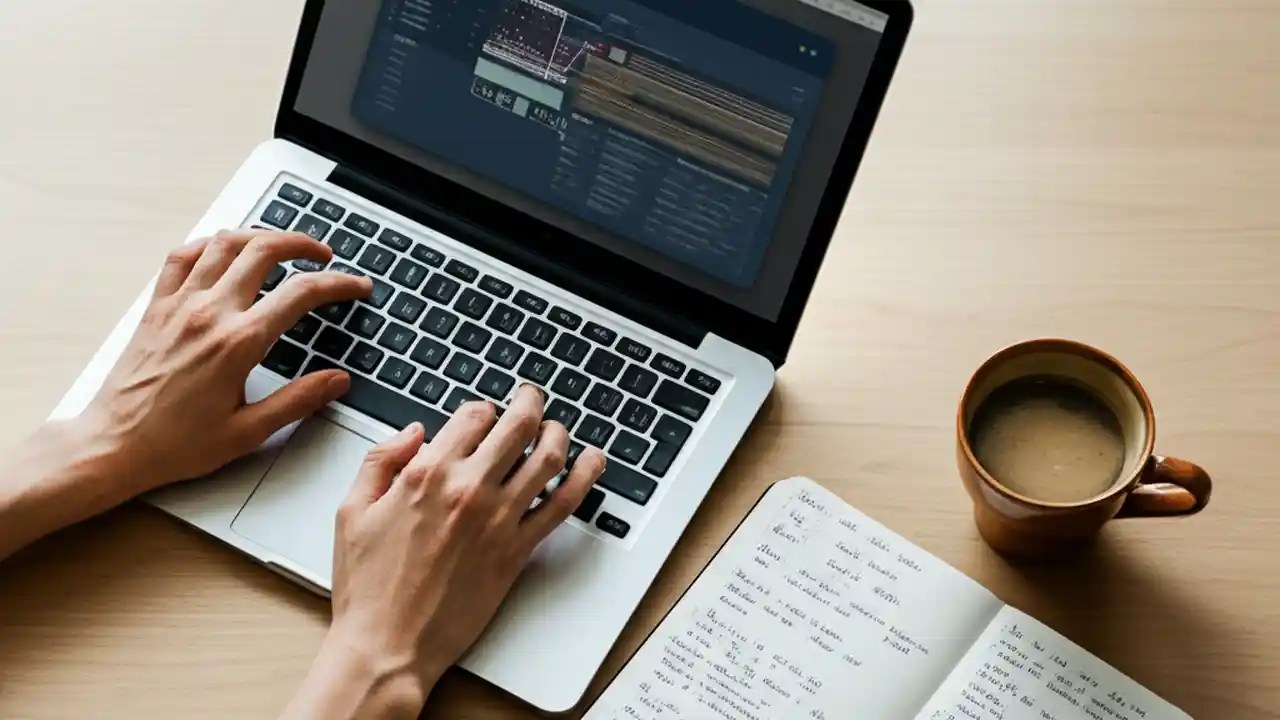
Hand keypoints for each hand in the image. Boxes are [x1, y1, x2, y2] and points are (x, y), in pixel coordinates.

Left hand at [84, 230, 371, 492]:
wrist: (114, 446)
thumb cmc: (175, 444)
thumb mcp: (249, 432)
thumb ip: (299, 400)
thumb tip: (336, 381)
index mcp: (238, 343)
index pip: (301, 293)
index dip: (339, 284)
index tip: (356, 286)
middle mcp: (208, 314)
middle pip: (264, 250)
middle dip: (303, 244)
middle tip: (324, 255)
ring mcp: (179, 305)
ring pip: (224, 243)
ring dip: (260, 235)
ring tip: (281, 244)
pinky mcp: (157, 308)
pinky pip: (183, 257)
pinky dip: (209, 244)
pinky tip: (224, 250)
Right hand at [313, 386, 606, 712]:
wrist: (388, 646)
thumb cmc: (367, 587)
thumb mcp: (352, 512)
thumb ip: (380, 461)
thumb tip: (414, 432)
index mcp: (425, 474)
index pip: (473, 415)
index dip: (484, 407)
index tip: (487, 412)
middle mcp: (468, 489)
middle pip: (518, 425)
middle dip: (530, 403)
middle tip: (533, 399)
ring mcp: (498, 520)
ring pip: (548, 457)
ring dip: (559, 433)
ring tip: (558, 428)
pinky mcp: (518, 551)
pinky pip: (563, 505)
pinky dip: (584, 477)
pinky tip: (592, 463)